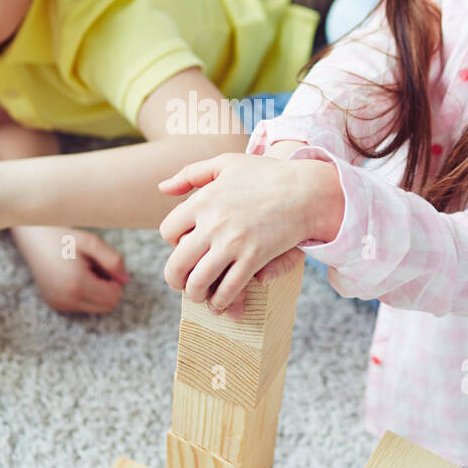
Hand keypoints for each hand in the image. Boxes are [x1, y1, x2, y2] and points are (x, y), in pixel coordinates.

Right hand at [16, 227, 130, 314]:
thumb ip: (113, 260)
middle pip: (106, 307)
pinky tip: (74, 276)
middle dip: (108, 288)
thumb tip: (126, 280)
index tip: (105, 264)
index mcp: (76, 284)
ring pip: (95, 308)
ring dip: (97, 291)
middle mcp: (66, 299)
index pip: (113, 298)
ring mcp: (58, 304)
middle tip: (96, 267)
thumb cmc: (63, 236)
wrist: (32, 237)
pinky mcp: (54, 304)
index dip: (116, 281)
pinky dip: (85, 294)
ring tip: (83, 270)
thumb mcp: (92, 242)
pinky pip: (81, 306)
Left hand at [157, 152, 342, 319]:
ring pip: (199, 282)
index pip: (168, 231)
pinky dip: (221, 301)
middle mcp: (212, 224)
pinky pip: (229, 289)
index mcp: (202, 201)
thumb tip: (162, 188)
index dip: (172, 240)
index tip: (183, 243)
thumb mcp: (226, 163)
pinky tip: (220, 303)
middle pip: (177, 263)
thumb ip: (191, 173)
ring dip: (195, 294)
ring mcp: (233, 244)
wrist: (305, 190)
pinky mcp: (253, 259)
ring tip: (198, 295)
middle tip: (179, 283)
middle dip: (174, 279)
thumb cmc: (265, 174)